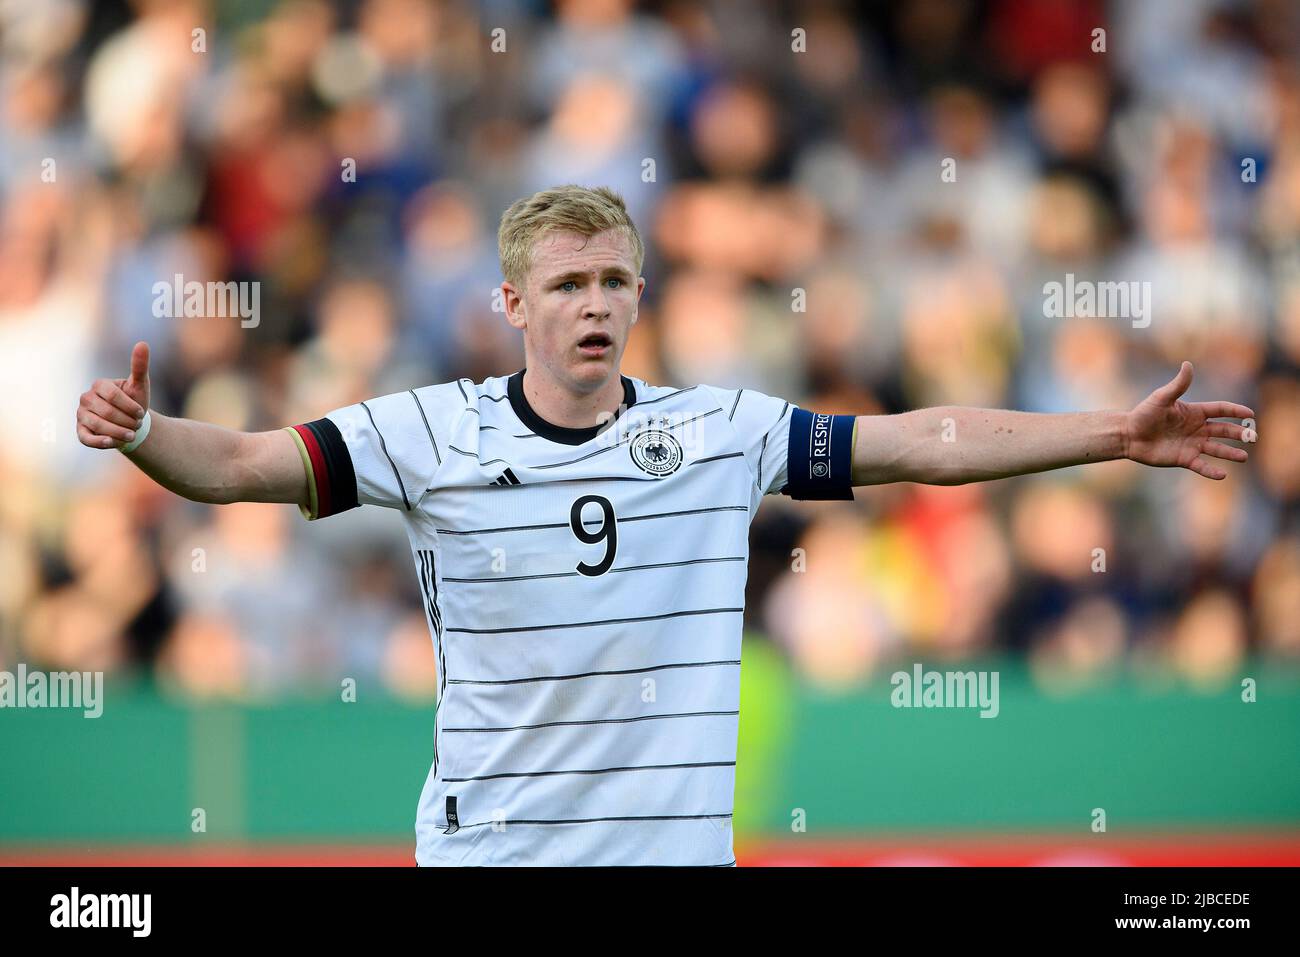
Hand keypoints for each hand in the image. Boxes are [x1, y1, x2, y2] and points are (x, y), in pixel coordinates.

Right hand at [77, 341, 150, 449]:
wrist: (131, 423)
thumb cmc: (135, 401)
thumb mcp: (140, 384)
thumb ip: (140, 366)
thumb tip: (143, 343)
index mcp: (99, 385)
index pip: (113, 395)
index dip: (130, 406)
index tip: (141, 413)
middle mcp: (86, 398)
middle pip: (107, 412)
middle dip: (126, 421)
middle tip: (137, 425)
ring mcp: (81, 415)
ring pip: (98, 426)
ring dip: (118, 432)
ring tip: (132, 434)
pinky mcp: (81, 431)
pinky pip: (86, 438)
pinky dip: (100, 442)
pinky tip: (112, 442)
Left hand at [1124, 361, 1253, 479]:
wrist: (1128, 435)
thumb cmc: (1143, 414)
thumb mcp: (1161, 398)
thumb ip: (1178, 385)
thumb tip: (1188, 364)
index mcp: (1194, 412)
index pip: (1221, 410)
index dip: (1235, 411)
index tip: (1250, 413)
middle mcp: (1196, 429)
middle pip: (1223, 430)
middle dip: (1239, 433)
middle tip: (1253, 437)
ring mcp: (1191, 444)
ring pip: (1216, 449)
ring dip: (1230, 453)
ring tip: (1244, 457)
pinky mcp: (1183, 459)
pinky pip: (1201, 465)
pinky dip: (1211, 471)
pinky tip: (1222, 475)